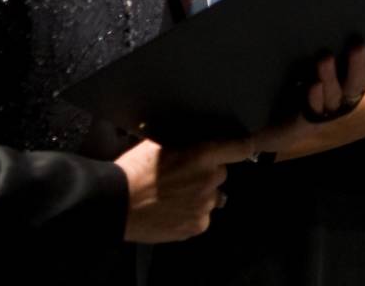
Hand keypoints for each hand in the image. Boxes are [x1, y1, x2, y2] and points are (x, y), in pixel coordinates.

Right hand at [117, 136, 253, 242]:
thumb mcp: (159, 143)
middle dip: (208, 172)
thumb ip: (185, 142)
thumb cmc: (135, 169)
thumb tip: (196, 138)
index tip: (244, 144)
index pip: (241, 147)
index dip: (243, 144)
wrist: (119, 203)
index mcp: (203, 155)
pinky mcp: (198, 226)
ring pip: (212, 196)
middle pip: (221, 172)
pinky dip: (192, 212)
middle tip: (184, 173)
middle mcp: (210, 180)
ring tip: (175, 194)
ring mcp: (206, 206)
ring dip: (200, 193)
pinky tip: (173, 209)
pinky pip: (203, 215)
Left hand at [251, 37, 364, 153]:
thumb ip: (331, 50)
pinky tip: (311, 85)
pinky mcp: (306, 120)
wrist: (278, 129)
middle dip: (358, 64)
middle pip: (357, 82)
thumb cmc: (302, 90)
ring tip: (324, 57)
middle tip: (357, 43)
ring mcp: (326, 110)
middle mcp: (343, 99)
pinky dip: (313, 96)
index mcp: (350, 86)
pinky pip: (311, 109)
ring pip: (332, 93)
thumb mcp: (318, 69)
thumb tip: (337, 9)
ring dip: (329, 75)